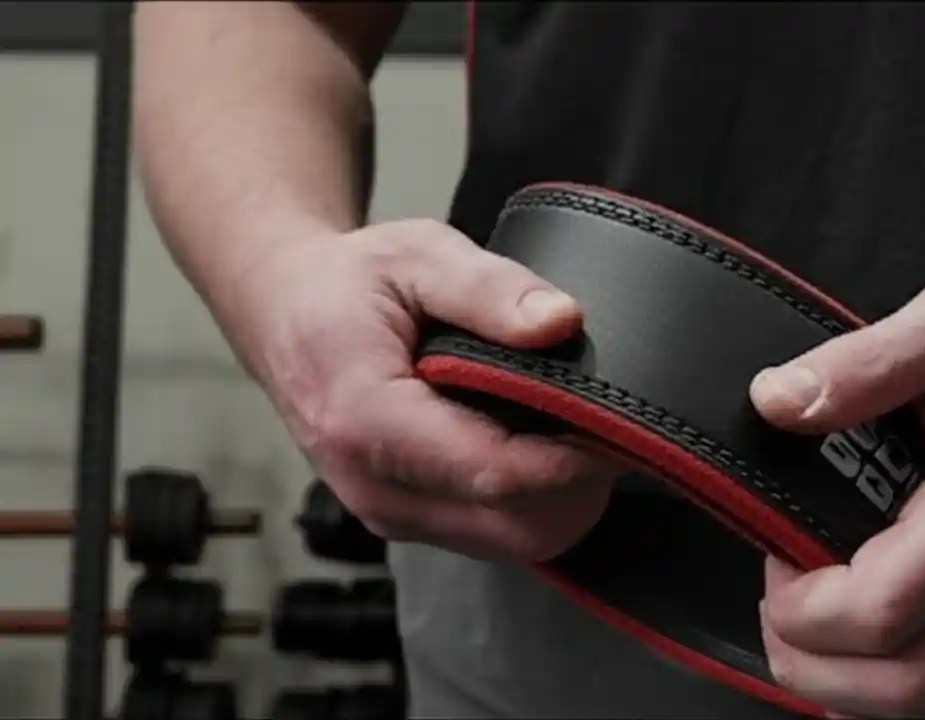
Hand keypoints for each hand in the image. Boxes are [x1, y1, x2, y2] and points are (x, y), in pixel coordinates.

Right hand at [226, 219, 617, 560]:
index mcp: (366, 421)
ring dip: (559, 498)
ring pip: (510, 542)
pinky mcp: (405, 519)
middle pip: (514, 527)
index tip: (622, 429)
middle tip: (611, 427)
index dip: (570, 460)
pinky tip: (536, 445)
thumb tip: (560, 321)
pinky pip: (490, 535)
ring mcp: (388, 514)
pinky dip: (531, 502)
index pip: (492, 472)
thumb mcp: (417, 255)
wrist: (284, 315)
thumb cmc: (346, 285)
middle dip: (577, 487)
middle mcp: (373, 487)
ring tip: (574, 429)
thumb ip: (490, 287)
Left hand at [748, 271, 924, 717]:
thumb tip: (775, 402)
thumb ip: (863, 363)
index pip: (879, 613)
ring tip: (809, 616)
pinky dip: (891, 671)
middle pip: (901, 688)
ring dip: (847, 680)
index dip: (801, 607)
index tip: (774, 555)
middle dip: (812, 665)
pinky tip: (860, 621)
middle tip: (778, 605)